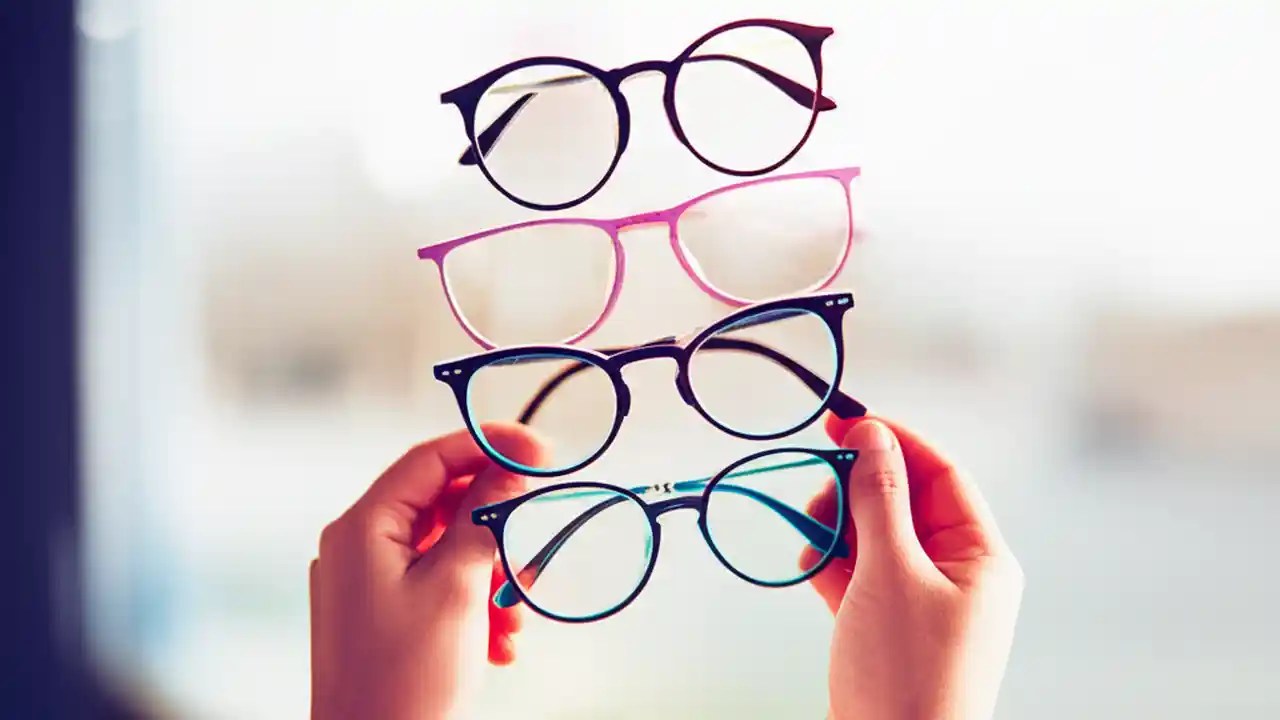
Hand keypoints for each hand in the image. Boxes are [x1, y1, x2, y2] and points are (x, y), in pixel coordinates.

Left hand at [310, 424, 545, 719]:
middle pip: (440, 503)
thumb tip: (509, 466)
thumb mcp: (456, 588)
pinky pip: (437, 585)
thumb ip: (482, 517)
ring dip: (490, 573)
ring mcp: (367, 585)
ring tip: (513, 614)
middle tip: (532, 539)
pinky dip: (474, 601)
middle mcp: (358, 549)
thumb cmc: (404, 685)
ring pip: (445, 548)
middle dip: (493, 525)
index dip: (487, 446)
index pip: (429, 459)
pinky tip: (499, 639)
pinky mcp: (383, 618)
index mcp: (361, 529)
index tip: (539, 448)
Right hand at [803, 416, 1023, 719]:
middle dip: (854, 491)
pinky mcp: (886, 625)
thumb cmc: (906, 676)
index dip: (892, 440)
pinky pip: (857, 573)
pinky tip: (809, 569)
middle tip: (815, 493)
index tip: (842, 421)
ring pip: (873, 535)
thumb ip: (878, 498)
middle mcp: (955, 574)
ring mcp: (919, 601)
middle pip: (901, 500)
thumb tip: (870, 434)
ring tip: (810, 543)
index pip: (939, 473)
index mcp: (979, 557)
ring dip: (836, 529)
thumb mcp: (890, 574)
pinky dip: (830, 565)